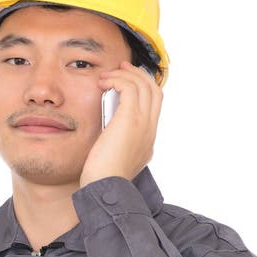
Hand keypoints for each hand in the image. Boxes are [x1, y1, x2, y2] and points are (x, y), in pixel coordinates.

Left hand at [78, 61, 162, 187]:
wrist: (106, 188)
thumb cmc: (102, 179)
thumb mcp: (113, 158)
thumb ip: (114, 143)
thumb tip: (107, 132)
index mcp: (147, 140)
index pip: (153, 106)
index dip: (142, 89)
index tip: (125, 82)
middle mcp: (149, 130)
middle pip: (154, 90)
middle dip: (138, 75)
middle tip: (120, 68)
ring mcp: (143, 124)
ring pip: (143, 85)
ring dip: (124, 75)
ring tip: (106, 75)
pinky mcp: (130, 119)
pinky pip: (130, 88)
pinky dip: (117, 80)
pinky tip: (102, 83)